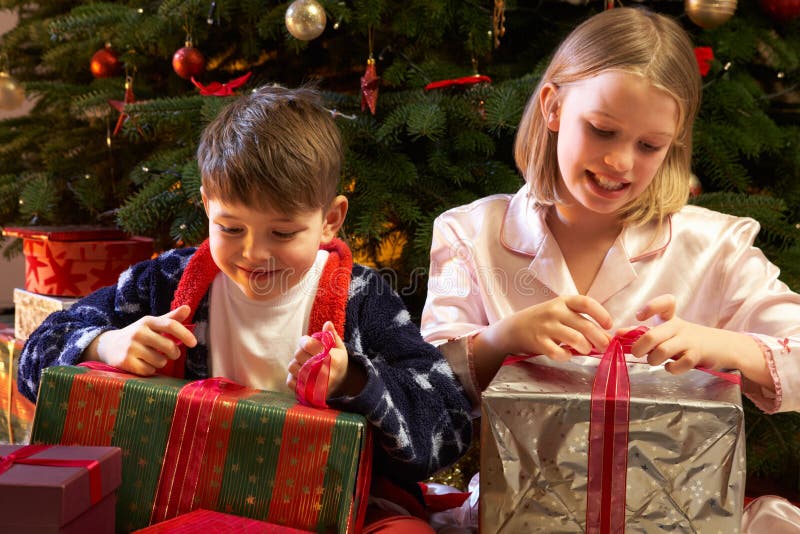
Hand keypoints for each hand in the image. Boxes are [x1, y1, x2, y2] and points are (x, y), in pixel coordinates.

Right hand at [84, 305, 196, 375]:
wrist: (108, 346)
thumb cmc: (138, 334)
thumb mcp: (152, 324)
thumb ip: (170, 318)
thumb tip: (188, 308)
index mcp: (147, 321)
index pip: (170, 325)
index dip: (185, 334)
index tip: (194, 343)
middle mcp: (138, 332)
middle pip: (169, 346)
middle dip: (175, 353)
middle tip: (172, 353)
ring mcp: (130, 347)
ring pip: (161, 361)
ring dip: (161, 362)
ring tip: (153, 357)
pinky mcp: (125, 362)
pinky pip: (149, 370)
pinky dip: (150, 370)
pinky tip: (143, 364)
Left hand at [287, 321, 361, 397]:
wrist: (341, 385)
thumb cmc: (338, 363)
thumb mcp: (339, 348)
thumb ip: (332, 335)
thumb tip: (327, 323)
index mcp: (332, 359)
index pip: (308, 345)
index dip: (304, 341)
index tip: (306, 342)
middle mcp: (323, 372)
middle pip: (298, 354)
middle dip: (300, 351)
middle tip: (305, 352)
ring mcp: (314, 384)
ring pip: (292, 367)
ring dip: (296, 363)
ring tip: (304, 363)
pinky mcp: (306, 393)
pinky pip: (290, 381)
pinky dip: (293, 376)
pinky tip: (301, 374)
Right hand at [486, 295, 611, 360]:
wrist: (514, 328)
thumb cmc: (543, 320)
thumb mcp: (560, 312)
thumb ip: (580, 321)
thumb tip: (605, 336)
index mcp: (563, 301)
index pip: (586, 303)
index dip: (601, 314)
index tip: (609, 325)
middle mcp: (555, 311)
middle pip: (585, 325)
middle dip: (599, 339)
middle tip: (604, 347)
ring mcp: (546, 326)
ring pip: (575, 339)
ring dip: (585, 347)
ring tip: (585, 350)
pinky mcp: (538, 342)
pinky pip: (558, 352)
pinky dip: (566, 356)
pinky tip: (566, 354)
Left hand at [628, 294, 768, 385]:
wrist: (722, 347)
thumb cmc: (687, 340)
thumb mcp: (666, 333)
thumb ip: (643, 333)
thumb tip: (618, 334)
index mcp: (671, 319)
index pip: (665, 303)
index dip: (650, 307)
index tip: (640, 317)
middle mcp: (679, 327)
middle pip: (653, 334)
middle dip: (639, 346)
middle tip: (635, 353)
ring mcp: (689, 341)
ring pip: (663, 350)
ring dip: (653, 359)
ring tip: (653, 361)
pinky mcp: (697, 355)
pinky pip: (680, 363)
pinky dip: (671, 368)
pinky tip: (669, 367)